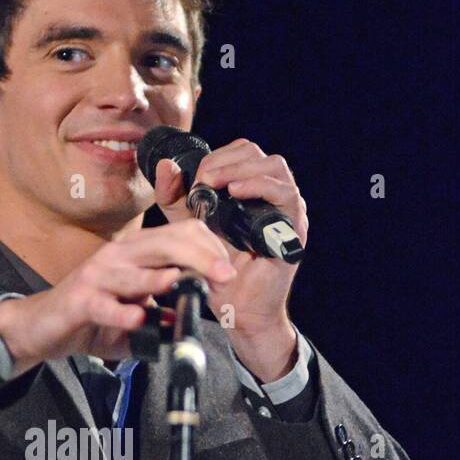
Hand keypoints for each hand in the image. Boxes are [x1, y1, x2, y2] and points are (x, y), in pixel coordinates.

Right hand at [0, 218, 236, 374]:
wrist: (42, 326)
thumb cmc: (90, 315)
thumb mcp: (134, 313)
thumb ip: (163, 314)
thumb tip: (192, 317)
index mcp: (136, 253)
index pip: (179, 236)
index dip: (209, 250)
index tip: (229, 273)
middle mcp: (118, 256)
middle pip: (165, 245)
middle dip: (199, 258)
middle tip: (225, 277)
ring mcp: (96, 276)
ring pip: (134, 272)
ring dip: (159, 280)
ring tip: (183, 285)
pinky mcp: (78, 301)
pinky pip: (103, 305)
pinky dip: (121, 313)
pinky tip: (138, 319)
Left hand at [153, 139, 307, 349]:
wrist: (234, 306)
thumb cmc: (215, 269)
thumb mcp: (187, 227)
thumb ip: (174, 198)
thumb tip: (165, 166)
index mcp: (249, 191)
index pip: (241, 152)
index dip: (218, 157)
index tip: (197, 178)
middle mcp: (270, 196)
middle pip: (258, 153)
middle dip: (227, 160)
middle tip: (205, 180)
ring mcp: (284, 210)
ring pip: (274, 166)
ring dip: (242, 168)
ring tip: (219, 184)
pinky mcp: (293, 227)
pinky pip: (286, 194)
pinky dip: (260, 186)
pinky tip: (236, 192)